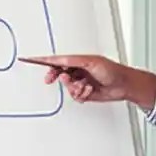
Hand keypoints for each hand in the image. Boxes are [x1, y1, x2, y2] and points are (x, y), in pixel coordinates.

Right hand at [21, 55, 155, 109]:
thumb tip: (59, 60)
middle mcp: (78, 71)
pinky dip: (81, 95)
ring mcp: (81, 82)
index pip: (57, 60)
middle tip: (51, 79)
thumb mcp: (90, 62)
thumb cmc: (112, 70)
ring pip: (67, 87)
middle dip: (56, 77)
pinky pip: (75, 96)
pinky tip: (90, 91)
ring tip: (85, 86)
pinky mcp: (85, 93)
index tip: (30, 59)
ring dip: (74, 88)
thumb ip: (72, 62)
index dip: (44, 60)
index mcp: (78, 60)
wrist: (124, 85)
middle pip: (58, 74)